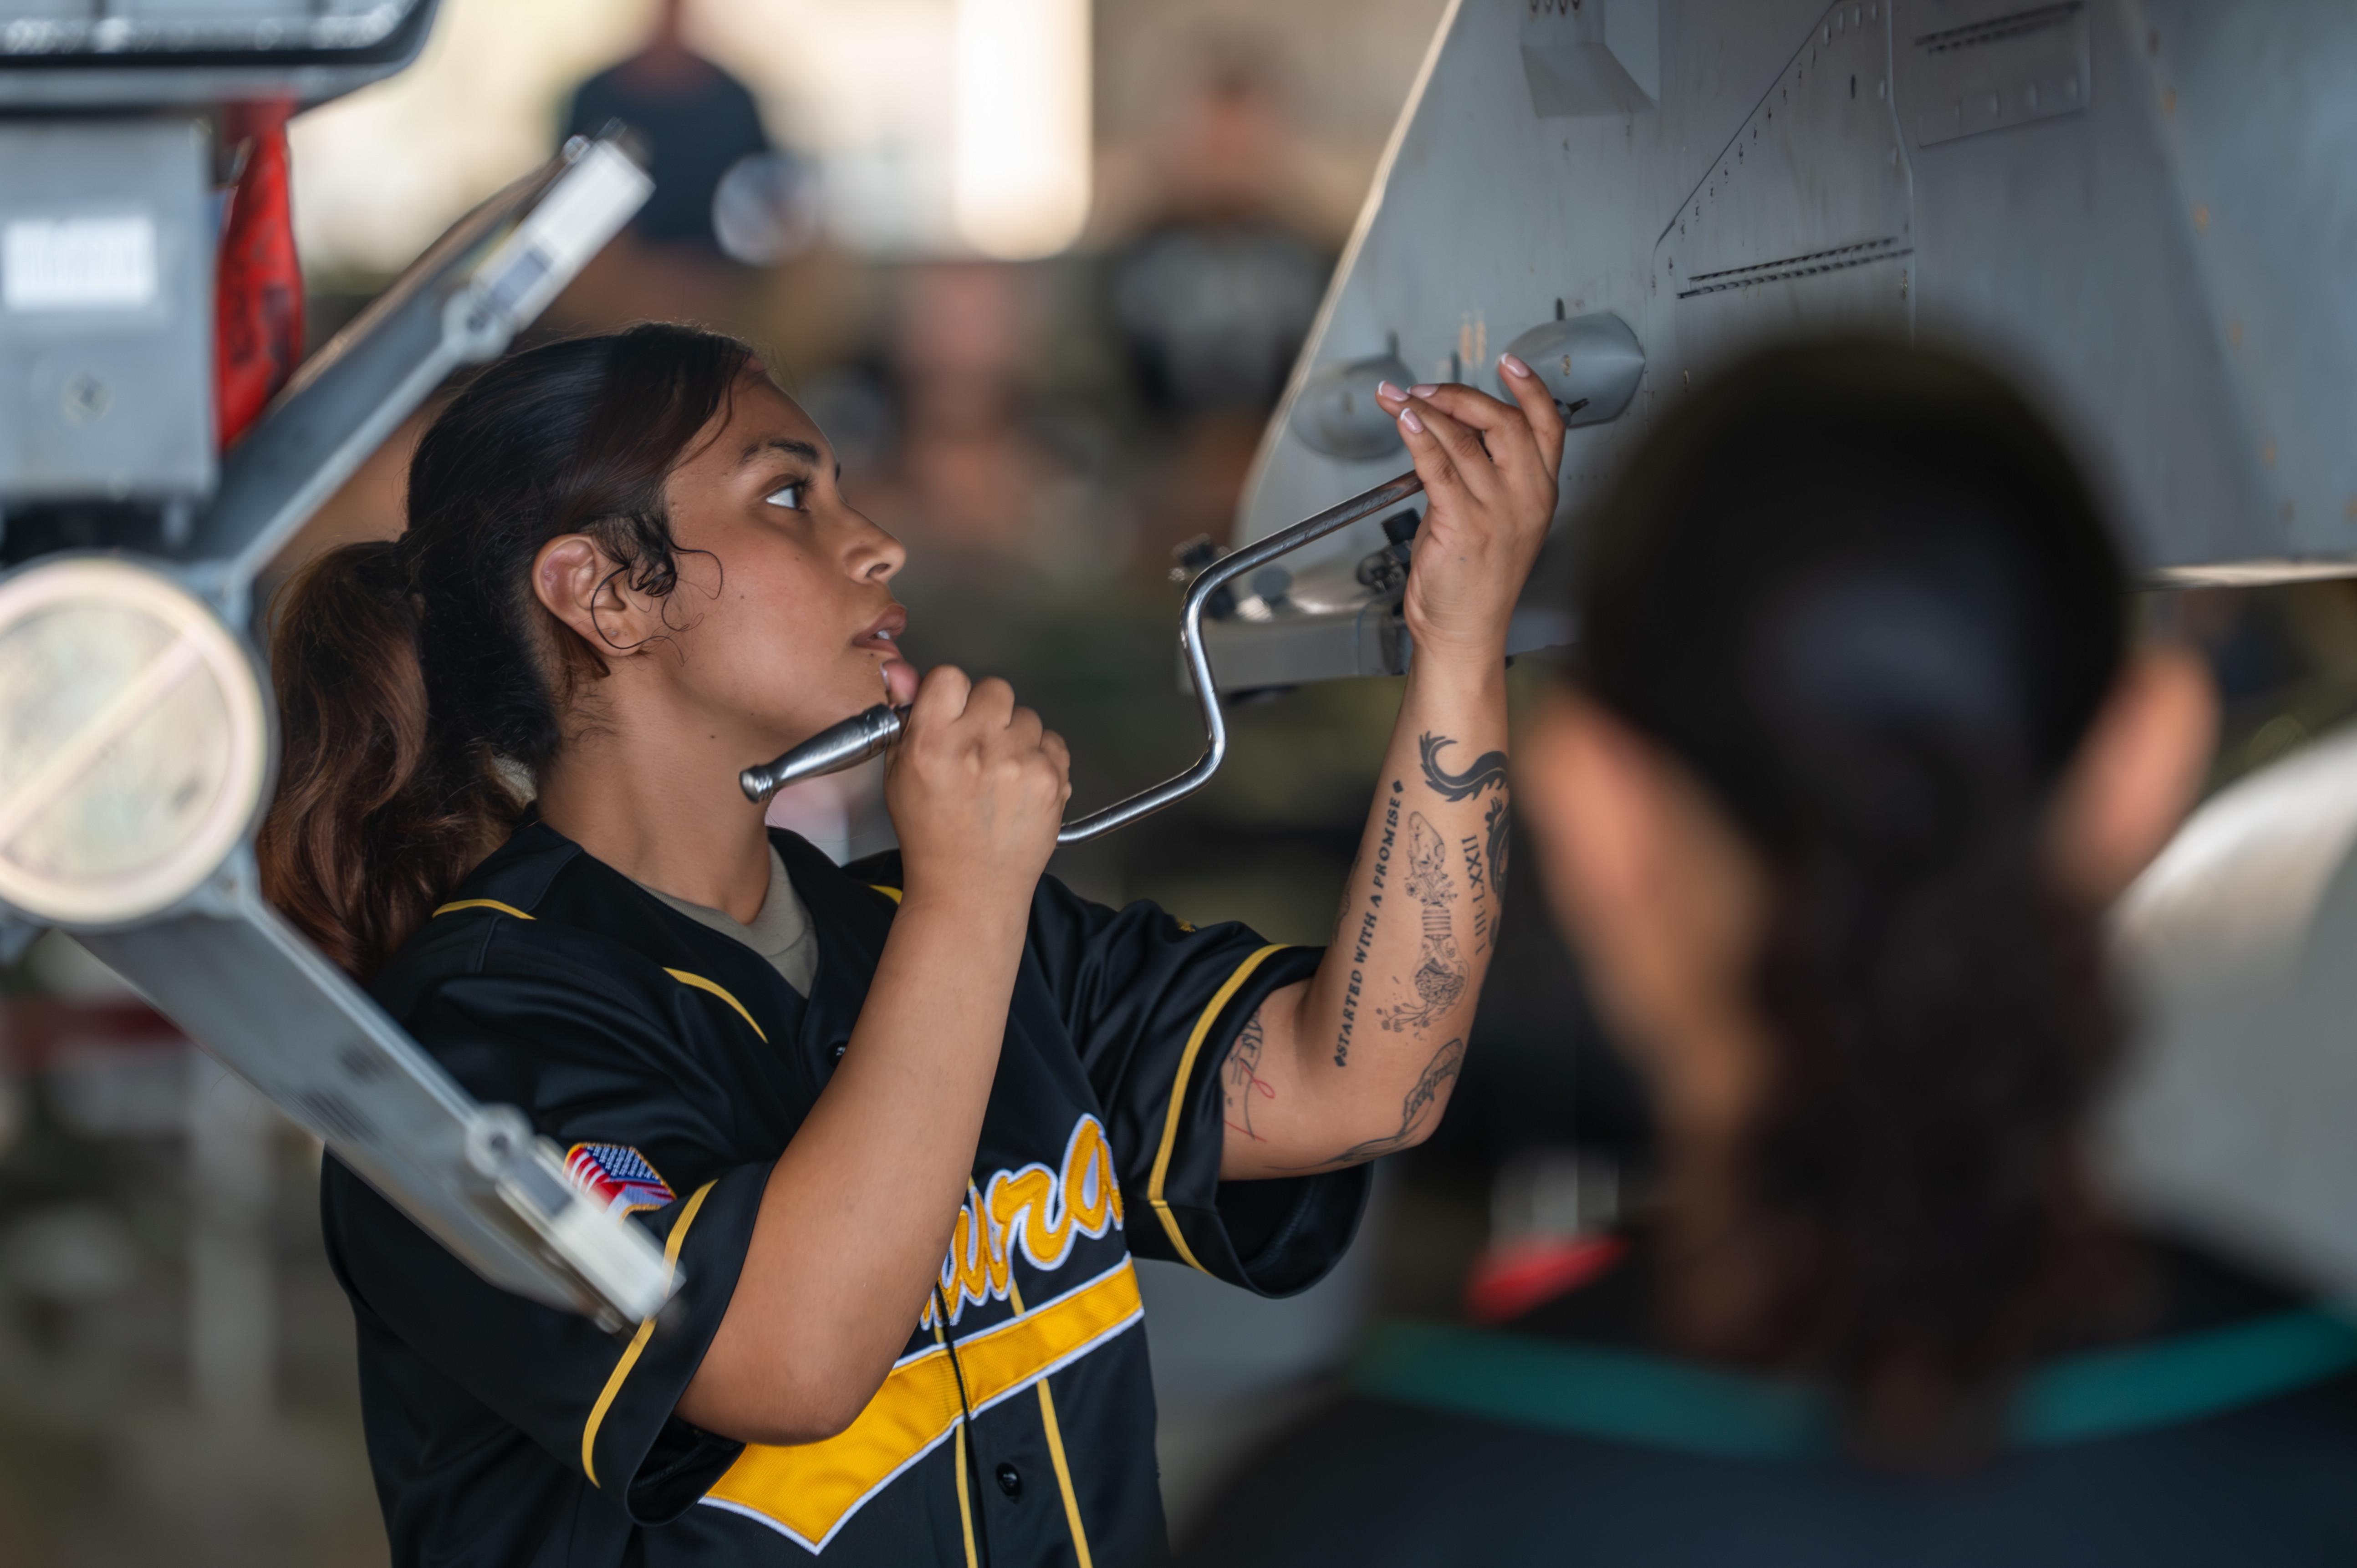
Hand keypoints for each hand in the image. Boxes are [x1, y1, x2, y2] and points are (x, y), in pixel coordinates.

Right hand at [885, 666, 1070, 912]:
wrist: (969, 890)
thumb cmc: (931, 837)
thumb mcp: (899, 776)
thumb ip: (904, 720)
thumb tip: (901, 672)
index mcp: (932, 742)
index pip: (950, 676)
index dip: (952, 694)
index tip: (952, 714)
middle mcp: (978, 747)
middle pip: (994, 689)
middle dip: (987, 713)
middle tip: (978, 746)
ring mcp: (1019, 762)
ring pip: (1027, 716)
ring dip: (1015, 736)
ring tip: (998, 773)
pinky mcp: (1051, 779)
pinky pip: (1053, 741)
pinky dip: (1040, 758)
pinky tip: (1019, 784)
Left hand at [1374, 360, 1565, 664]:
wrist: (1465, 632)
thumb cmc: (1475, 583)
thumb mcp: (1496, 520)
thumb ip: (1482, 476)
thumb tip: (1447, 435)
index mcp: (1541, 493)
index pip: (1549, 426)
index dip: (1530, 388)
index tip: (1510, 362)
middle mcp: (1526, 498)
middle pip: (1504, 421)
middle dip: (1460, 395)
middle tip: (1425, 387)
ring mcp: (1497, 511)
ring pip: (1462, 440)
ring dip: (1424, 412)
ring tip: (1398, 399)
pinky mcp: (1464, 524)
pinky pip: (1437, 466)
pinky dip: (1416, 437)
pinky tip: (1403, 420)